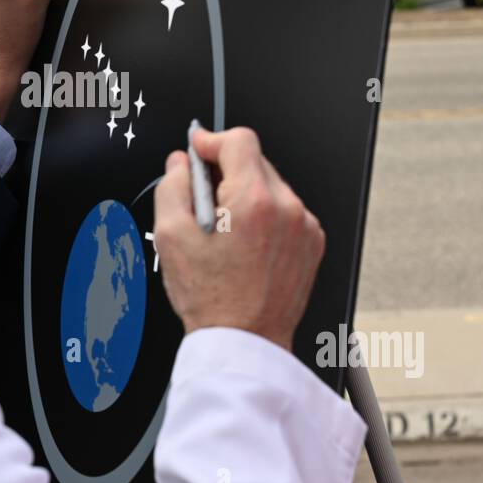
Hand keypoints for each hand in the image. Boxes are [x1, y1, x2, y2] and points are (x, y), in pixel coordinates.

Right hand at [152, 127, 324, 349]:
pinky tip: (246, 245)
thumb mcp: (170, 236)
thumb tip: (180, 163)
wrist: (244, 342)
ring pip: (270, 186)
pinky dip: (265, 217)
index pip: (238, 140)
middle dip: (226, 172)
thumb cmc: (211, 299)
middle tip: (204, 202)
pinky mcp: (312, 243)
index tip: (197, 150)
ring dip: (246, 196)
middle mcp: (288, 209)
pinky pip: (285, 211)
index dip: (211, 141)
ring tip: (224, 232)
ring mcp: (304, 227)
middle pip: (254, 161)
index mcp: (254, 201)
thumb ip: (172, 186)